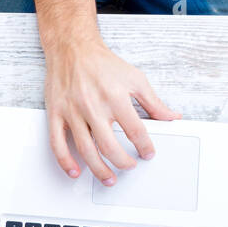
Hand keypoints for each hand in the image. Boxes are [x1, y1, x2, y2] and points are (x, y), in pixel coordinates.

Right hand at [44, 30, 179, 185]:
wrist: (72, 48)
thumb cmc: (102, 64)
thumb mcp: (135, 78)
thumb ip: (153, 101)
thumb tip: (171, 117)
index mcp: (115, 97)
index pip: (135, 131)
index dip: (144, 146)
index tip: (148, 153)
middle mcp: (93, 106)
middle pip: (110, 146)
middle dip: (123, 162)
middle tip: (129, 166)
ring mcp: (73, 112)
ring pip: (86, 150)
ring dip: (99, 169)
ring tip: (109, 178)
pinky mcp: (56, 114)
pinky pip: (58, 143)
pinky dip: (65, 161)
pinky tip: (75, 171)